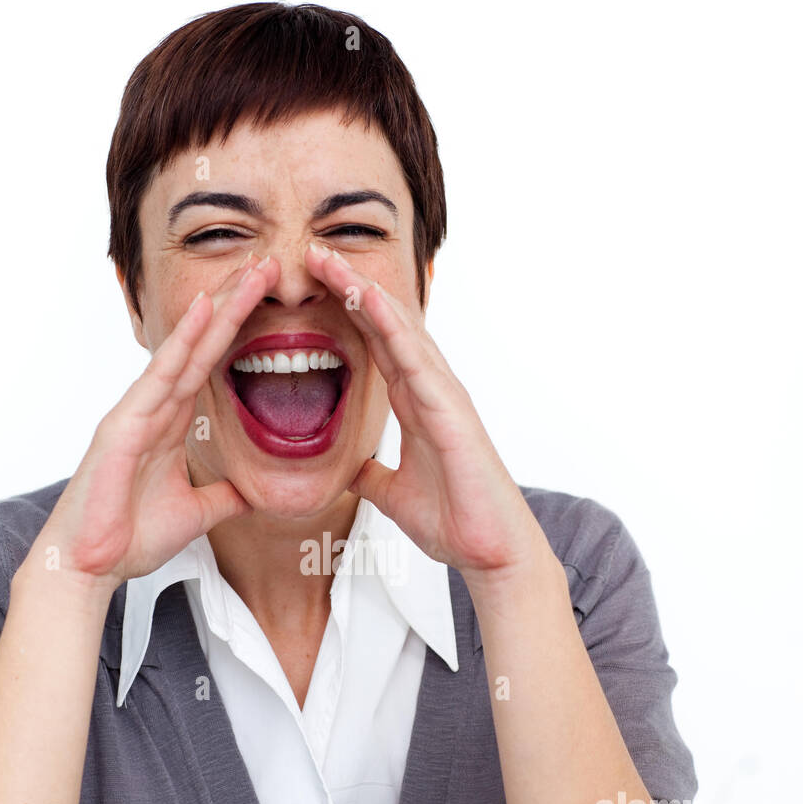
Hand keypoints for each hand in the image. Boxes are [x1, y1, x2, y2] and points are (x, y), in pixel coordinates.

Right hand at [34, 253, 275, 591]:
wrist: (87, 566)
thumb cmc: (127, 538)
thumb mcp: (197, 514)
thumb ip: (224, 497)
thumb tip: (254, 492)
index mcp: (169, 426)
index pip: (210, 367)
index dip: (239, 333)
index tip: (268, 301)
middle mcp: (153, 410)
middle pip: (201, 346)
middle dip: (235, 306)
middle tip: (268, 266)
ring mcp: (137, 412)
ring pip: (185, 350)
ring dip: (218, 310)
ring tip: (250, 274)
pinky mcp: (124, 425)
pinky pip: (161, 376)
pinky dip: (183, 342)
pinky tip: (205, 310)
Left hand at [303, 243, 557, 589]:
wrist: (491, 553)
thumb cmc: (456, 522)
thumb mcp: (393, 496)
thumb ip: (373, 477)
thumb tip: (351, 471)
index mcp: (416, 405)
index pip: (376, 345)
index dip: (346, 312)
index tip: (311, 285)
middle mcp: (431, 390)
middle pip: (385, 324)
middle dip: (348, 286)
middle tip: (311, 250)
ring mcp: (444, 396)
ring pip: (401, 330)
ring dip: (364, 291)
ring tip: (329, 259)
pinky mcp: (452, 411)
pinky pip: (415, 359)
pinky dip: (391, 326)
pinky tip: (365, 299)